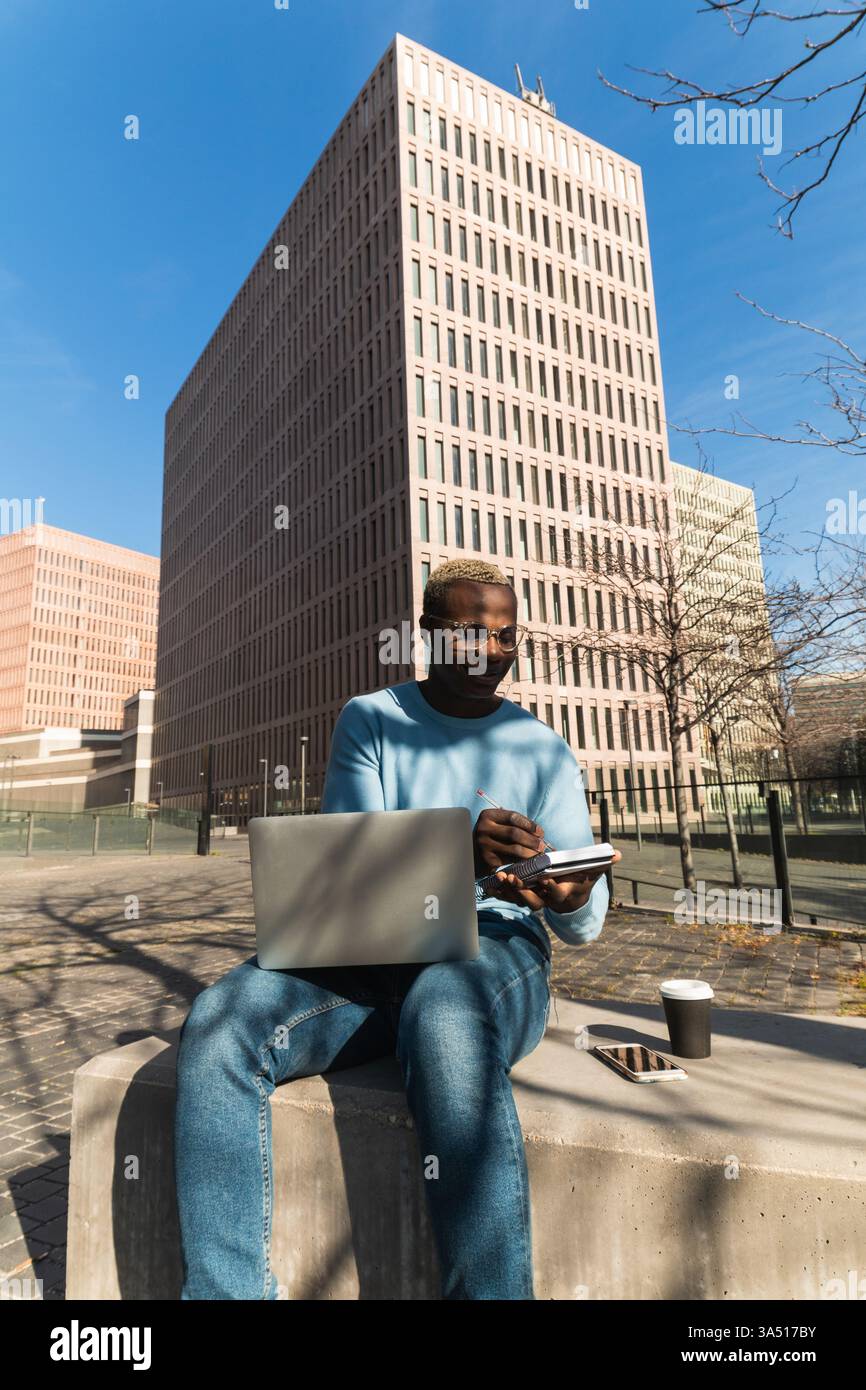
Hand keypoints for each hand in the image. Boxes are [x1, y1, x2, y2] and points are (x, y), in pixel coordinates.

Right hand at [473, 807, 544, 877]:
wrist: (470, 853)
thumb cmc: (491, 836)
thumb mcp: (497, 824)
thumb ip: (514, 824)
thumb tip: (539, 834)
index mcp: (487, 816)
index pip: (513, 817)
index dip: (530, 824)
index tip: (540, 832)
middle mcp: (484, 829)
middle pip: (515, 833)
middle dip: (532, 840)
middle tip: (542, 846)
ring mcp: (484, 846)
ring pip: (515, 849)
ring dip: (531, 853)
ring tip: (538, 854)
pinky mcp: (488, 861)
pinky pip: (510, 862)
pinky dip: (523, 863)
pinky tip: (530, 863)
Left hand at [489, 851, 621, 913]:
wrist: (570, 895)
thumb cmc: (581, 879)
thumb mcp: (593, 872)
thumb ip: (602, 863)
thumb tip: (618, 854)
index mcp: (563, 893)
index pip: (557, 893)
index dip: (551, 887)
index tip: (545, 878)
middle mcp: (547, 900)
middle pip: (533, 901)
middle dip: (522, 892)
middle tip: (512, 879)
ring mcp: (534, 899)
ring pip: (519, 899)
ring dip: (507, 891)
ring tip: (498, 878)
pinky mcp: (523, 896)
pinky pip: (510, 896)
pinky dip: (499, 892)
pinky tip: (488, 884)